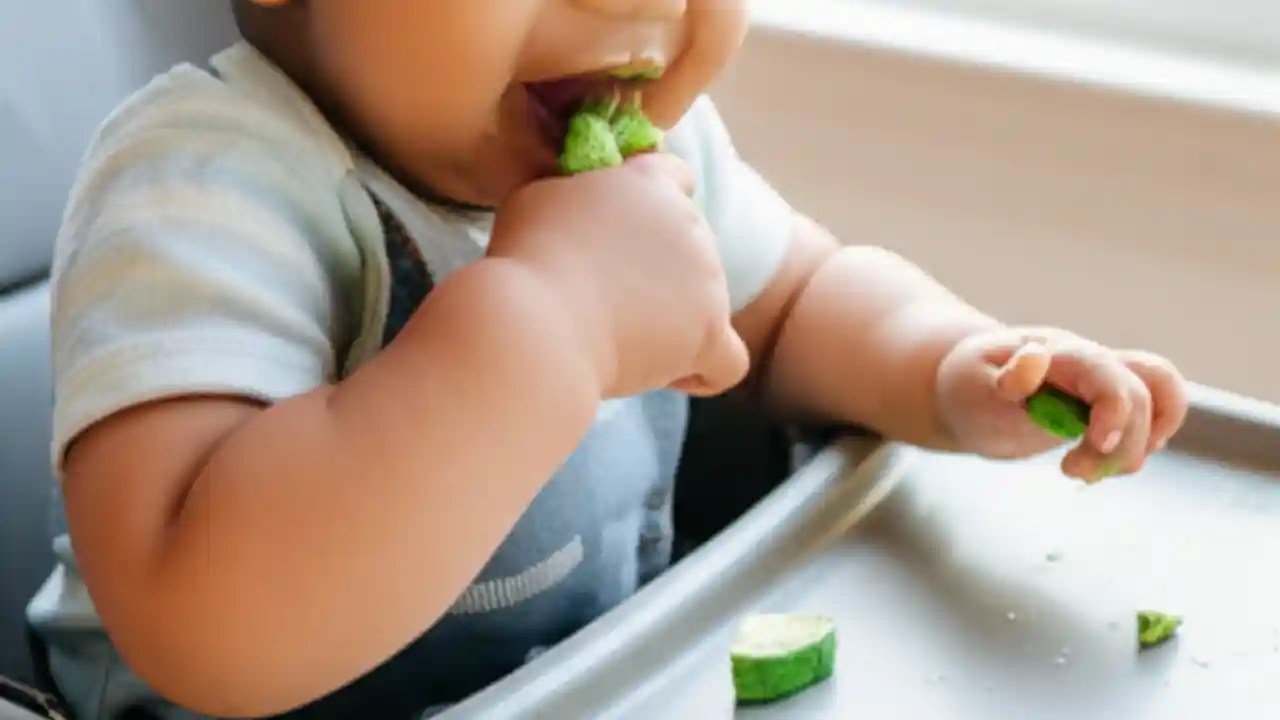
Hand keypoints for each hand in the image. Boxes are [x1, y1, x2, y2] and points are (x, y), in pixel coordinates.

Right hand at [488, 154, 746, 398]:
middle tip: (606, 300)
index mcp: (653, 186)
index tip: (624, 232)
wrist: (540, 324)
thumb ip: (578, 194)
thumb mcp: (541, 198)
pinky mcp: (710, 336)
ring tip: (620, 342)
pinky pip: (729, 361)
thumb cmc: (530, 259)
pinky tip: (672, 376)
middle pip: (691, 249)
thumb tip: (583, 205)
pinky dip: (705, 370)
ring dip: (674, 323)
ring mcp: (708, 285)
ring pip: (706, 305)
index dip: (656, 203)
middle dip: (658, 274)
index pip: (676, 178)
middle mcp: (691, 227)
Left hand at [936, 327, 1188, 480]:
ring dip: (1140, 445)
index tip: (1096, 445)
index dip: (1116, 410)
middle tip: (1071, 471)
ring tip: (1094, 470)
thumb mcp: (973, 383)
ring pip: (1163, 397)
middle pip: (1142, 394)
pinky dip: (1139, 446)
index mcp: (1058, 352)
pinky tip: (1105, 463)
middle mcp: (1092, 360)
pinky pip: (1151, 416)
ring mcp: (1106, 380)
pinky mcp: (1110, 404)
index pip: (1107, 372)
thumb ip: (1009, 377)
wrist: (969, 390)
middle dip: (1120, 445)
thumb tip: (1036, 357)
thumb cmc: (969, 386)